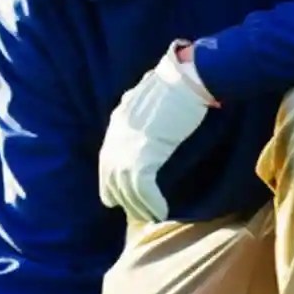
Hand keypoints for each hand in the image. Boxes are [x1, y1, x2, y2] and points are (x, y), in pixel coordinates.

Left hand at [99, 41, 212, 222]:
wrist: (187, 78)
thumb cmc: (177, 82)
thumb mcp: (149, 97)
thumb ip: (141, 112)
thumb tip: (144, 118)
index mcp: (117, 123)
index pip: (106, 161)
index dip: (110, 183)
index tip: (114, 198)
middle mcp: (116, 138)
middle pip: (112, 178)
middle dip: (123, 199)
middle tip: (137, 213)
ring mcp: (127, 148)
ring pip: (127, 188)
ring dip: (140, 206)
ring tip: (152, 216)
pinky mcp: (144, 156)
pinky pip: (143, 189)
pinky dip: (152, 202)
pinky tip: (161, 211)